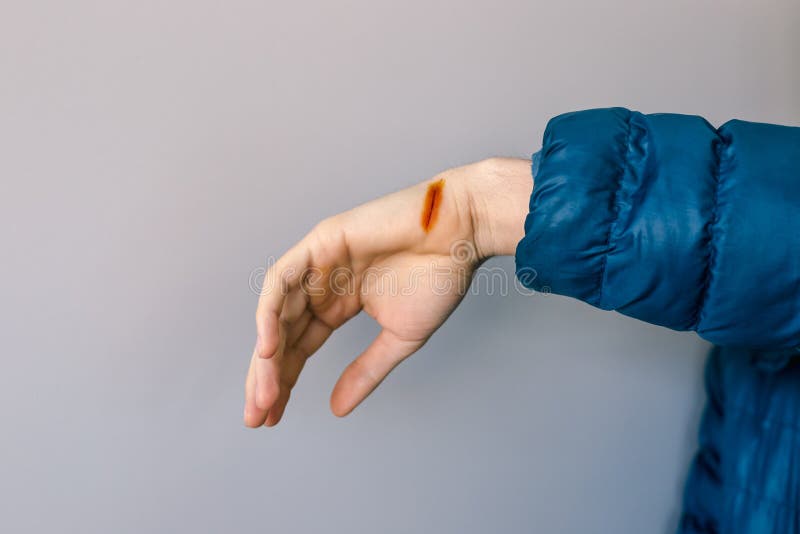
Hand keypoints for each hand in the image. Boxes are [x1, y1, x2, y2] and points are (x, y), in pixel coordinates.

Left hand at [244, 157, 532, 426]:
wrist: (459, 235)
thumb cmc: (438, 278)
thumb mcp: (398, 339)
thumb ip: (365, 372)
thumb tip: (337, 409)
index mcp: (336, 306)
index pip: (298, 348)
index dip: (284, 382)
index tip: (271, 418)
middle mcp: (320, 286)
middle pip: (281, 335)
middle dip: (268, 377)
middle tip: (259, 416)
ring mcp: (317, 263)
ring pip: (276, 313)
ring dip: (267, 354)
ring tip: (265, 393)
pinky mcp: (320, 242)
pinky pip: (282, 279)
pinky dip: (270, 312)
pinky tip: (268, 347)